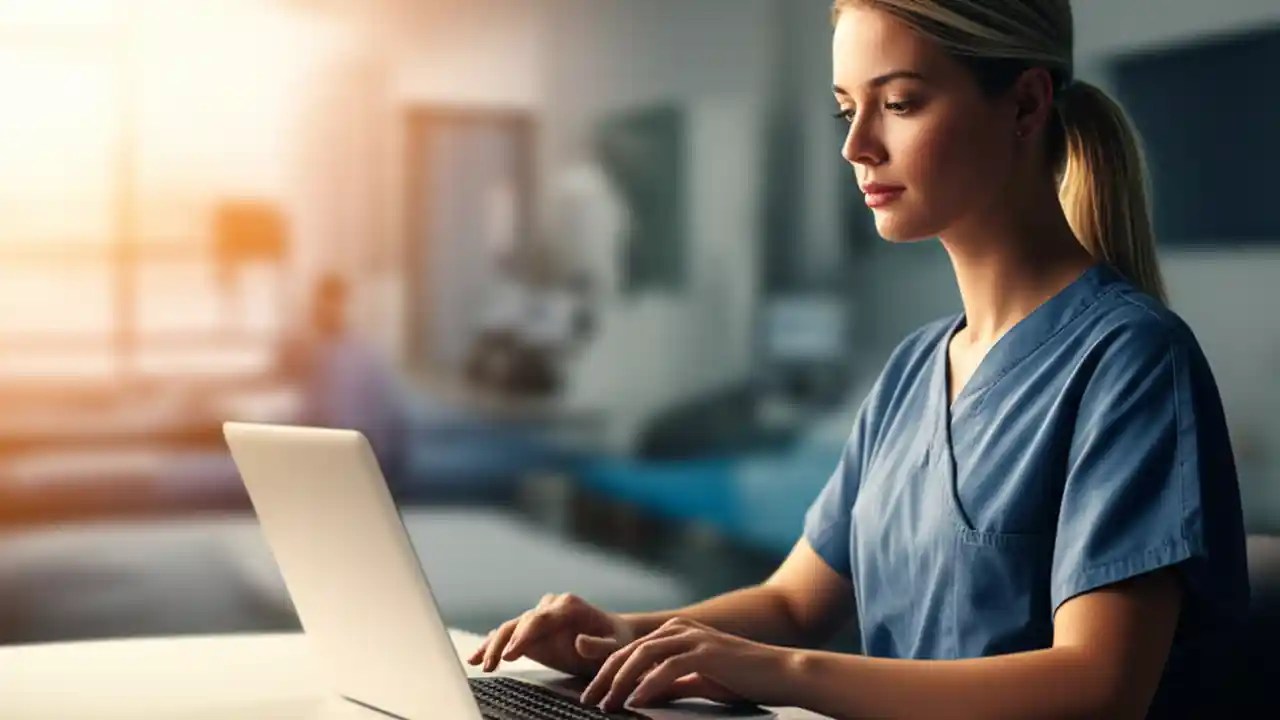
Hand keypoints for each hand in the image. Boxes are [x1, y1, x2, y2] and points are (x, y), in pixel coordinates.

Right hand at [467, 593, 635, 677]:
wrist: (614, 635)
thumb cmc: (616, 641)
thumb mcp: (614, 646)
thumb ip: (598, 645)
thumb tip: (577, 641)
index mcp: (568, 605)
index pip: (540, 620)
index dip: (524, 636)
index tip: (511, 654)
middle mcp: (550, 606)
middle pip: (521, 622)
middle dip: (504, 643)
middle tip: (491, 664)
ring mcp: (539, 616)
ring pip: (511, 627)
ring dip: (493, 644)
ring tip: (478, 662)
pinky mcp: (532, 629)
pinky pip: (510, 634)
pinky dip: (493, 643)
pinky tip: (478, 655)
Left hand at [579, 617, 795, 712]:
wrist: (780, 672)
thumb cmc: (742, 679)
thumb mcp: (699, 681)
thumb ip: (670, 684)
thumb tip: (641, 696)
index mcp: (676, 632)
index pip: (631, 651)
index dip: (607, 673)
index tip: (593, 695)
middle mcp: (680, 629)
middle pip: (629, 651)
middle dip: (605, 677)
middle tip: (589, 700)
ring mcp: (692, 638)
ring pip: (642, 656)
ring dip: (620, 681)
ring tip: (607, 704)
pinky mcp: (704, 652)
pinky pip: (666, 667)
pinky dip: (647, 685)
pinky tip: (635, 701)